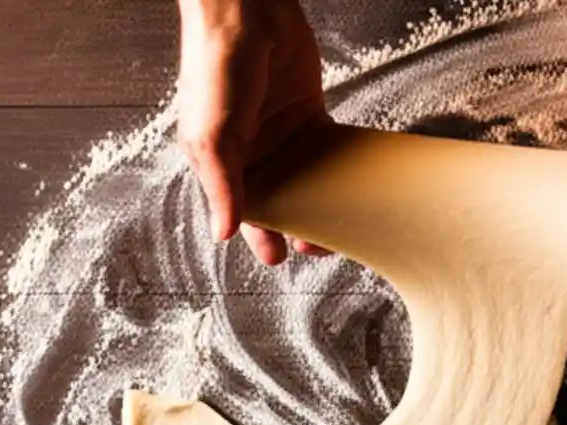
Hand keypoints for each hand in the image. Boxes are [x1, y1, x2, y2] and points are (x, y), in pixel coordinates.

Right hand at [177, 0, 329, 264]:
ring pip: (305, 182)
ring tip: (340, 224)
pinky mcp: (307, 116)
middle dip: (297, 224)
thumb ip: (222, 185)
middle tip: (318, 246)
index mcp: (219, 160)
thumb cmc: (217, 65)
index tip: (278, 257)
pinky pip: (326, 152)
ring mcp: (280, 134)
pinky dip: (339, 171)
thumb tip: (224, 233)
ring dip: (322, 205)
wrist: (247, 12)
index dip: (260, 235)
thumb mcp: (213, 133)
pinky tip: (353, 188)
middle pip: (279, 199)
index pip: (242, 208)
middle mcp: (249, 151)